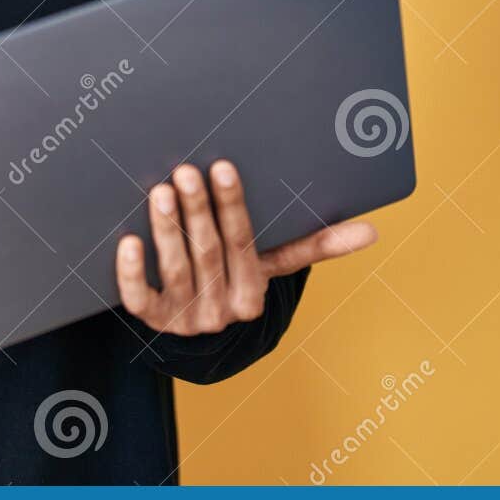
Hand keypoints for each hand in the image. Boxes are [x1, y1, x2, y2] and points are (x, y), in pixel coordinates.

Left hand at [116, 159, 377, 336]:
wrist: (193, 332)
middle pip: (209, 254)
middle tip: (187, 171)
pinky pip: (139, 299)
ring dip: (167, 231)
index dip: (233, 207)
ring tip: (160, 192)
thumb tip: (372, 232)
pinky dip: (131, 272)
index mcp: (252, 295)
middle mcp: (220, 311)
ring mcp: (184, 318)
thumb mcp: (273, 264)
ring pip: (175, 271)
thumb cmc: (235, 276)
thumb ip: (316, 245)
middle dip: (199, 211)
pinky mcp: (151, 321)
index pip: (244, 245)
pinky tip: (127, 240)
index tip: (223, 168)